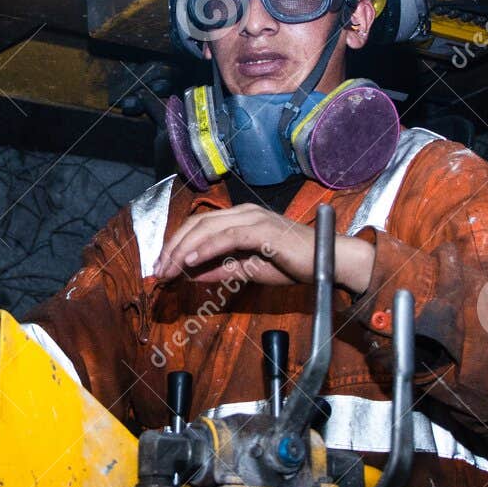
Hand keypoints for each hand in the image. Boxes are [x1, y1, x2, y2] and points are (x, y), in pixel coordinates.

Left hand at [153, 203, 373, 291]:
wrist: (330, 261)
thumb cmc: (296, 264)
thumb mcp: (251, 270)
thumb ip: (222, 269)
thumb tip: (193, 274)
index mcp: (242, 217)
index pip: (200, 225)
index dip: (177, 243)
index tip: (163, 265)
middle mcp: (244, 212)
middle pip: (197, 223)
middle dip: (173, 247)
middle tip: (158, 270)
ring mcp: (253, 218)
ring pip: (206, 228)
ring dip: (182, 249)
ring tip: (167, 269)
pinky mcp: (261, 230)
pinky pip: (226, 237)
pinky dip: (204, 248)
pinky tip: (189, 261)